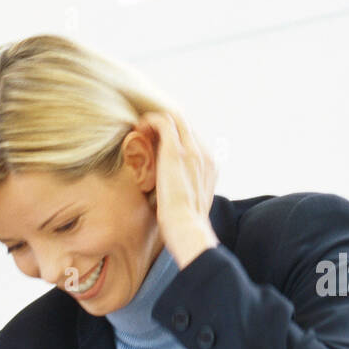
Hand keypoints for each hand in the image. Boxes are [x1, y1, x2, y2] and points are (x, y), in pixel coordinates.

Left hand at [140, 109, 217, 268]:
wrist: (188, 230)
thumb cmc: (184, 226)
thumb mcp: (188, 205)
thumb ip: (184, 193)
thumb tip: (174, 193)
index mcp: (210, 166)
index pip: (193, 141)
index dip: (175, 137)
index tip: (157, 143)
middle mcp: (204, 154)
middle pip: (186, 126)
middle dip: (166, 125)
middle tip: (146, 131)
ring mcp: (192, 151)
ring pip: (176, 119)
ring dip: (157, 121)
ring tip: (141, 129)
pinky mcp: (176, 151)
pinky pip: (164, 122)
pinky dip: (150, 121)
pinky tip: (139, 128)